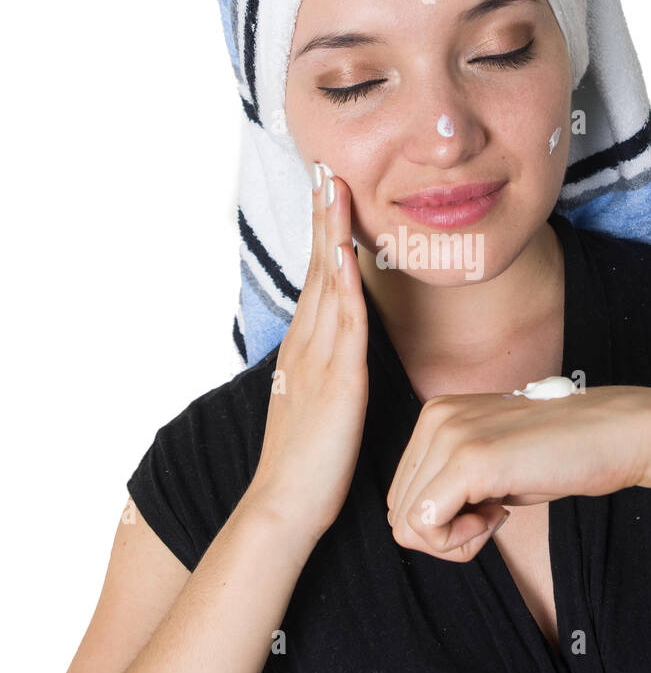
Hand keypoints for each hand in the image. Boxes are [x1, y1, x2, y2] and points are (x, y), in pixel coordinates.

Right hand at [243, 164, 368, 543]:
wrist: (284, 506)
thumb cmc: (306, 464)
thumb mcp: (317, 406)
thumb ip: (327, 374)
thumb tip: (338, 357)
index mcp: (305, 350)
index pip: (317, 279)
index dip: (322, 234)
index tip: (327, 192)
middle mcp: (307, 345)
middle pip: (317, 267)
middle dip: (322, 215)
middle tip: (326, 167)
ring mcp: (319, 359)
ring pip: (327, 283)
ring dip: (330, 233)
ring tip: (333, 187)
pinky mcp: (338, 381)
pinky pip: (344, 322)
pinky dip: (343, 283)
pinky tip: (344, 251)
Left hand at [386, 385, 650, 560]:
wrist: (619, 432)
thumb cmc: (562, 454)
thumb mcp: (493, 464)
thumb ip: (452, 483)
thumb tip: (418, 526)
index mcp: (435, 416)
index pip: (402, 495)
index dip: (443, 518)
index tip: (488, 504)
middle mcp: (434, 419)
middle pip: (398, 512)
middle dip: (446, 532)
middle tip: (495, 513)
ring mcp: (449, 436)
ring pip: (408, 525)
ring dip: (456, 538)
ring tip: (499, 511)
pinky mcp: (470, 461)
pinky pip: (427, 527)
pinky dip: (462, 542)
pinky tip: (501, 516)